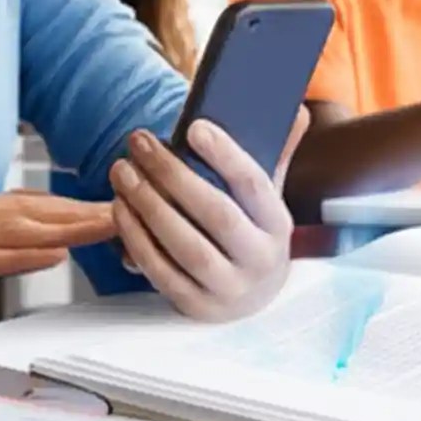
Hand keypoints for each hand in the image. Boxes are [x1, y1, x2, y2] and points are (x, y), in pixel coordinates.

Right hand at [0, 190, 114, 342]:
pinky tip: (57, 250)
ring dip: (69, 226)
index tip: (115, 206)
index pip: (27, 203)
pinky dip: (24, 255)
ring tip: (111, 223)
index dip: (73, 205)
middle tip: (132, 207)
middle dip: (84, 210)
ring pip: (15, 228)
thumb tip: (22, 251)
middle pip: (30, 209)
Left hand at [110, 106, 308, 321]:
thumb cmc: (253, 235)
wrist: (254, 300)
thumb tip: (299, 113)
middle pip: (216, 214)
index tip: (195, 127)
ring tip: (122, 171)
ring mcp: (228, 289)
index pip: (256, 186)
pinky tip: (120, 209)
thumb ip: (277, 156)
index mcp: (279, 226)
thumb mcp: (269, 201)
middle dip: (173, 175)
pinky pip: (160, 271)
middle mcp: (260, 260)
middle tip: (140, 143)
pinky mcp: (196, 307)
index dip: (226, 155)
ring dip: (148, 204)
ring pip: (185, 245)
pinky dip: (136, 238)